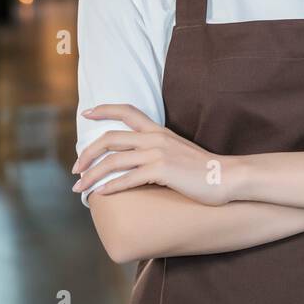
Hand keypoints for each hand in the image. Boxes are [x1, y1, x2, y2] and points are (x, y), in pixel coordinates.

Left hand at [72, 103, 233, 205]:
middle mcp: (155, 139)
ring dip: (92, 175)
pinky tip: (100, 194)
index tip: (86, 113)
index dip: (104, 109)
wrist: (227, 176)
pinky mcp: (162, 171)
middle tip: (76, 170)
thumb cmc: (204, 169)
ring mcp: (158, 154)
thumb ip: (159, 150)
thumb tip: (140, 160)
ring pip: (113, 161)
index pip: (128, 111)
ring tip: (80, 188)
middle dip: (87, 154)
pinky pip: (127, 178)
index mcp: (159, 131)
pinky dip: (110, 187)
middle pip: (110, 139)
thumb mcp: (178, 151)